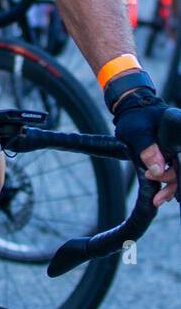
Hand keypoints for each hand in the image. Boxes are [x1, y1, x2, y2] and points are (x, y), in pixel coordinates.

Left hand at [111, 86, 179, 205]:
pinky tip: (164, 195)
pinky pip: (176, 169)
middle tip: (159, 198)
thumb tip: (157, 170)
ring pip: (180, 170)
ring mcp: (180, 147)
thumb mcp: (137, 132)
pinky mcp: (175, 153)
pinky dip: (171, 182)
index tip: (172, 188)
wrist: (133, 109)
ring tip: (158, 200)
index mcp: (179, 132)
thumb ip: (147, 149)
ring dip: (172, 186)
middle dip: (175, 184)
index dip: (178, 174)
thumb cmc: (135, 118)